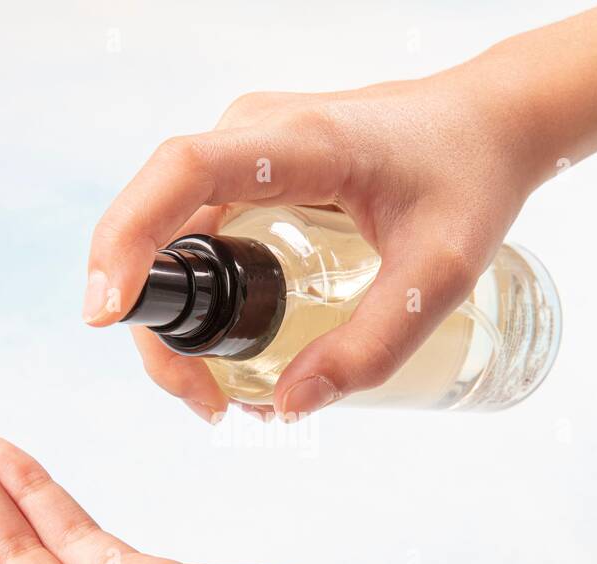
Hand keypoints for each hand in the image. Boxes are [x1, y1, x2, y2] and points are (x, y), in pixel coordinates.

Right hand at [82, 57, 550, 419]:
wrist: (489, 123)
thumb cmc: (469, 181)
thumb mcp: (437, 276)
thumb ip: (371, 346)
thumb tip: (288, 406)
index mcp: (300, 143)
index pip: (184, 174)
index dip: (131, 239)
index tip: (107, 311)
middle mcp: (255, 133)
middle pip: (158, 217)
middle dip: (155, 318)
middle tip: (201, 402)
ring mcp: (247, 147)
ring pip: (170, 230)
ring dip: (172, 314)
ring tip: (214, 394)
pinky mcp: (251, 169)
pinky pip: (196, 229)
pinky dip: (195, 292)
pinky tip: (222, 350)